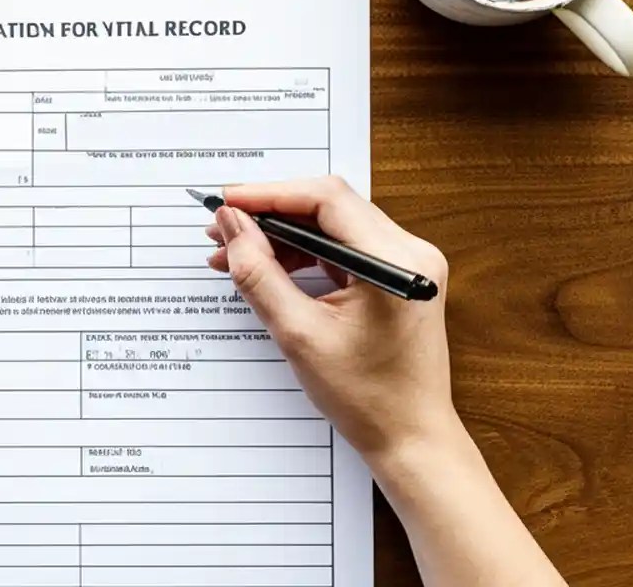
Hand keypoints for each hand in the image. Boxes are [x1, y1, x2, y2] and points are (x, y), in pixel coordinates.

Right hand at [206, 176, 455, 461]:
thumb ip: (259, 274)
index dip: (269, 195)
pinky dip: (302, 253)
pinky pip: (341, 248)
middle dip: (270, 214)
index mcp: (395, 261)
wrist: (409, 438)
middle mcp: (409, 252)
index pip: (326, 200)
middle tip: (222, 229)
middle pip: (328, 206)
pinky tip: (267, 266)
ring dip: (282, 235)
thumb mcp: (298, 334)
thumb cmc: (368, 398)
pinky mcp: (395, 276)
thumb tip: (231, 226)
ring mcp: (405, 263)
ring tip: (235, 253)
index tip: (227, 203)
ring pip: (331, 226)